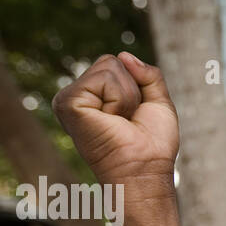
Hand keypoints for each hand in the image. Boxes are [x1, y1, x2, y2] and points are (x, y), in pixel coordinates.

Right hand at [52, 51, 178, 187]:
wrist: (145, 170)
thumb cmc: (151, 145)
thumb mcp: (157, 102)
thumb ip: (147, 74)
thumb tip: (123, 55)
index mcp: (92, 95)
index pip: (117, 63)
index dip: (137, 88)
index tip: (132, 117)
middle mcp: (76, 95)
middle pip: (112, 61)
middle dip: (132, 91)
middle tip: (127, 121)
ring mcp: (68, 98)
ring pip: (110, 66)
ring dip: (128, 97)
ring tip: (120, 123)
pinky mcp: (68, 102)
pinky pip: (105, 78)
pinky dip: (119, 100)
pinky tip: (111, 121)